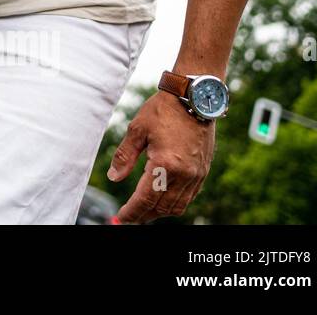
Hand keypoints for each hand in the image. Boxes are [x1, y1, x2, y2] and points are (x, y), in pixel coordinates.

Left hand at [107, 91, 215, 222]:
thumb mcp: (137, 129)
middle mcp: (184, 173)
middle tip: (130, 217)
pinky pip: (189, 196)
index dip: (133, 211)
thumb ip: (124, 156)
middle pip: (162, 207)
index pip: (146, 199)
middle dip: (145, 215)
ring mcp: (196, 174)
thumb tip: (114, 178)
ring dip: (160, 212)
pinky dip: (175, 203)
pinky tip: (164, 199)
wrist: (193, 98)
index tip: (122, 218)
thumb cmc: (163, 110)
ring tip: (145, 211)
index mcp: (165, 164)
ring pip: (178, 205)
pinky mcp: (203, 170)